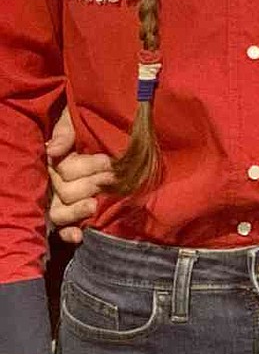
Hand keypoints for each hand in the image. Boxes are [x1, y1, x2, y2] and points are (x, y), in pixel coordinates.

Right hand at [45, 108, 113, 244]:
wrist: (105, 128)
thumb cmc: (90, 122)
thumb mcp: (76, 118)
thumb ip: (66, 130)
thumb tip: (53, 150)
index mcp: (57, 159)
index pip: (66, 170)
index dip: (88, 167)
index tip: (108, 162)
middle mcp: (56, 180)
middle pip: (66, 192)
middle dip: (91, 185)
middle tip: (111, 179)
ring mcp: (61, 198)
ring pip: (60, 212)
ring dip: (77, 211)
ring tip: (94, 205)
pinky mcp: (70, 214)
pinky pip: (62, 229)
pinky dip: (69, 233)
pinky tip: (79, 236)